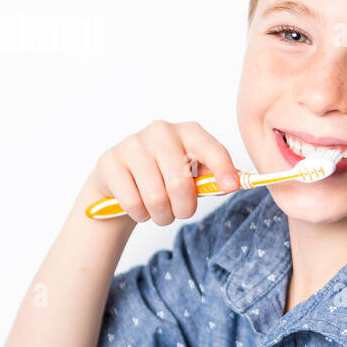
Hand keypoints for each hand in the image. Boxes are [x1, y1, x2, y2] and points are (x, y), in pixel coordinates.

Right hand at [89, 120, 241, 224]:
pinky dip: (140, 214)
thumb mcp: (195, 173)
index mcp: (189, 132)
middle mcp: (161, 132)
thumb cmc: (166, 175)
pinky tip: (140, 206)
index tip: (231, 187)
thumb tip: (235, 182)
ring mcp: (133, 144)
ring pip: (156, 198)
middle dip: (184, 209)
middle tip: (180, 211)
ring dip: (162, 215)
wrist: (121, 178)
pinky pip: (132, 203)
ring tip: (160, 210)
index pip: (212, 149)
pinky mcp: (110, 161)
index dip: (224, 170)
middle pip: (180, 184)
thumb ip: (216, 177)